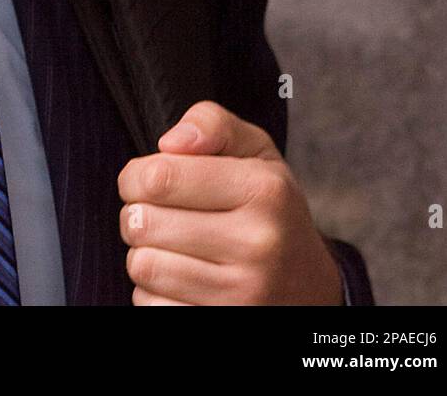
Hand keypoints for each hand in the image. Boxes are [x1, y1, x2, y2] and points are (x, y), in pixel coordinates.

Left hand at [117, 99, 344, 304]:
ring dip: (145, 255)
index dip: (134, 176)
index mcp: (263, 191)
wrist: (311, 285)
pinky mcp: (227, 323)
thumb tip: (169, 143)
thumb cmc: (269, 207)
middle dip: (137, 215)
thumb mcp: (254, 150)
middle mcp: (258, 244)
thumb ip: (210, 123)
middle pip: (142, 223)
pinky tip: (183, 281)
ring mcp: (244, 294)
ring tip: (173, 248)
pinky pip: (151, 306)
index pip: (157, 177)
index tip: (144, 181)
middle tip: (159, 216)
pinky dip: (155, 293)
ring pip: (142, 267)